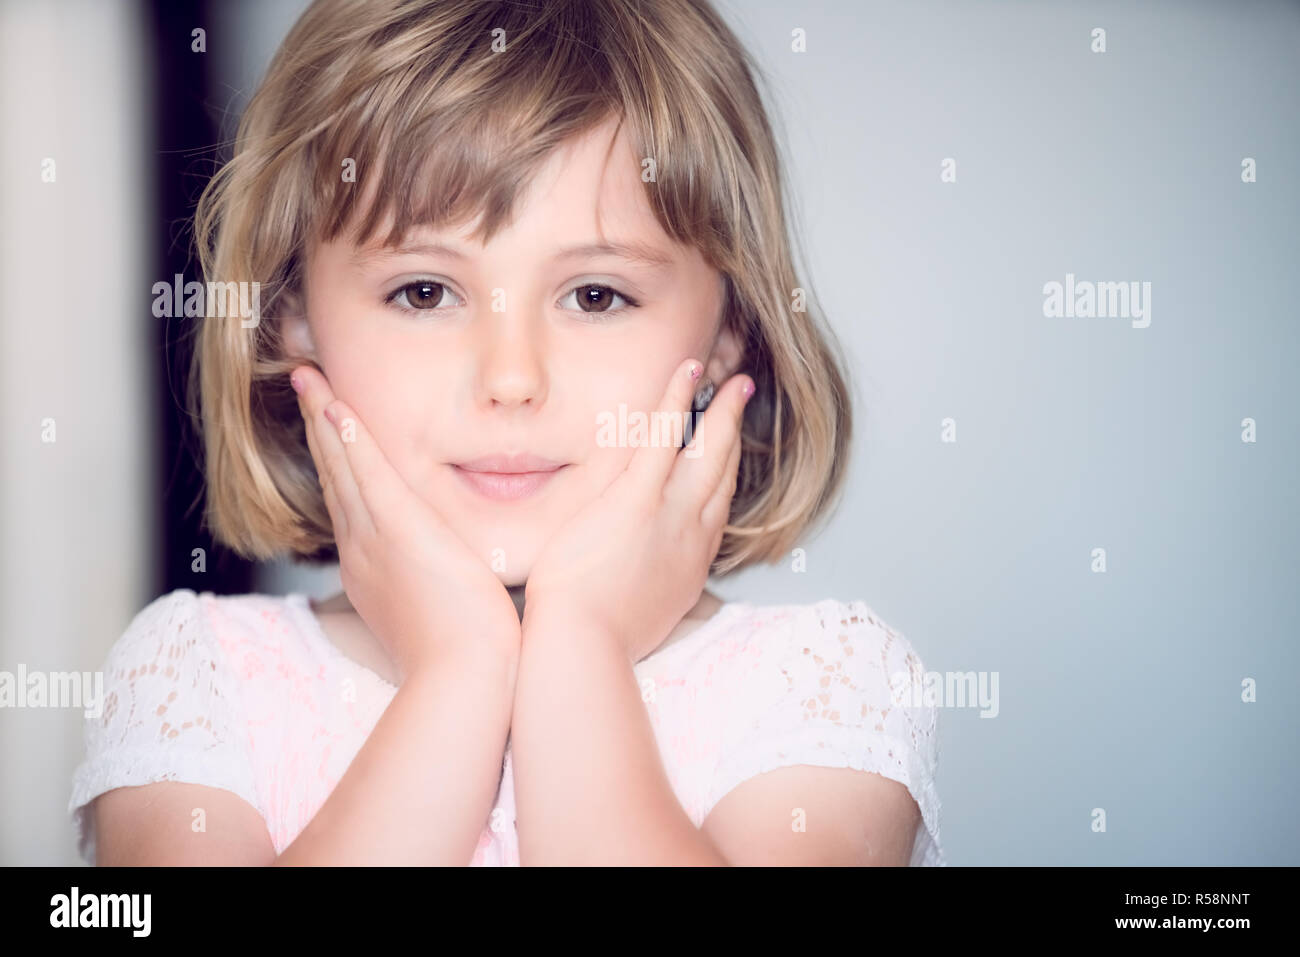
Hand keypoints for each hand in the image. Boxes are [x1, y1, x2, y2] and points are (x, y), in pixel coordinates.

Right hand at [291, 364, 520, 680]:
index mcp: (373, 570)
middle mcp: (363, 551)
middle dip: (320, 430)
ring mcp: (374, 540)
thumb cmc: (468, 656)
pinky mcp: (399, 532)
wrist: (465, 679)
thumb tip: (459, 574)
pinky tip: (334, 404)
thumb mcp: (446, 611)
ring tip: (309, 377)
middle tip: (307, 386)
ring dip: (324, 418)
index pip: (352, 504)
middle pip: (336, 477)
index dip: (338, 464)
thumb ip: (443, 584)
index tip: (332, 430)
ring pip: (343, 466)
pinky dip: (346, 438)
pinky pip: (365, 473)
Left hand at [523, 358, 752, 662]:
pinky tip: (686, 369)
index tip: (726, 452)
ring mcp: (669, 516)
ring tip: (732, 379)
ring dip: (722, 411)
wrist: (582, 650)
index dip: (723, 476)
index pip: (714, 511)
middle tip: (741, 399)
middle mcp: (691, 537)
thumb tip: (634, 594)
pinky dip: (678, 399)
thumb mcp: (636, 625)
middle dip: (734, 434)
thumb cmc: (593, 646)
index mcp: (688, 568)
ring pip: (708, 452)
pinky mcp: (637, 500)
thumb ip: (641, 598)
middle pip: (723, 474)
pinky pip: (664, 436)